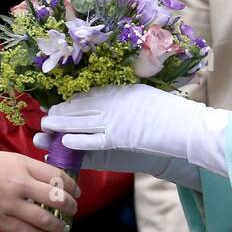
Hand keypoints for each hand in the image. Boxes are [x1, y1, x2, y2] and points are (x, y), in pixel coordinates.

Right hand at [0, 148, 78, 231]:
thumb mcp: (5, 158)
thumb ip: (26, 169)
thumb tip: (46, 181)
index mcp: (22, 165)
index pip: (56, 176)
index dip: (71, 186)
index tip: (76, 192)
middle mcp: (19, 183)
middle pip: (56, 198)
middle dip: (70, 207)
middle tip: (73, 211)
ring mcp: (9, 204)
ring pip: (43, 219)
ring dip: (58, 226)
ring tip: (63, 228)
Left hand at [35, 83, 231, 181]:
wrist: (185, 128)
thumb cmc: (170, 113)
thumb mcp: (144, 95)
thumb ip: (125, 96)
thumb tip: (111, 98)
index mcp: (121, 90)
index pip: (89, 94)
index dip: (72, 100)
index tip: (60, 103)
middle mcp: (114, 102)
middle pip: (79, 106)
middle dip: (61, 111)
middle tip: (46, 115)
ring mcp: (114, 120)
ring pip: (80, 122)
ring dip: (61, 125)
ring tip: (46, 127)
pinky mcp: (118, 138)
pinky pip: (91, 139)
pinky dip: (76, 140)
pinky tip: (63, 141)